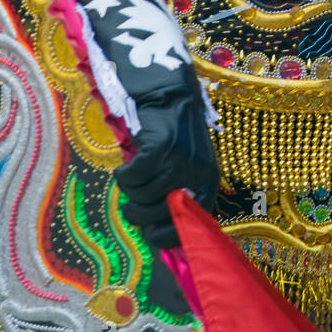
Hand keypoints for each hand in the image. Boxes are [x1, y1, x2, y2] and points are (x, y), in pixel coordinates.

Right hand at [115, 87, 220, 248]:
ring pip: (141, 196)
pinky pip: (131, 177)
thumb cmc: (176, 137)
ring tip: (131, 178)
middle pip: (157, 213)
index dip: (168, 235)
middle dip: (138, 212)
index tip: (151, 234)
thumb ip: (178, 196)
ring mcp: (178, 161)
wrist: (169, 95)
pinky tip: (124, 169)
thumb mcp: (188, 168)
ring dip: (129, 191)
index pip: (191, 223)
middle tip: (132, 202)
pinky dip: (123, 176)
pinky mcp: (158, 148)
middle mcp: (196, 174)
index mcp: (208, 183)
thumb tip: (156, 232)